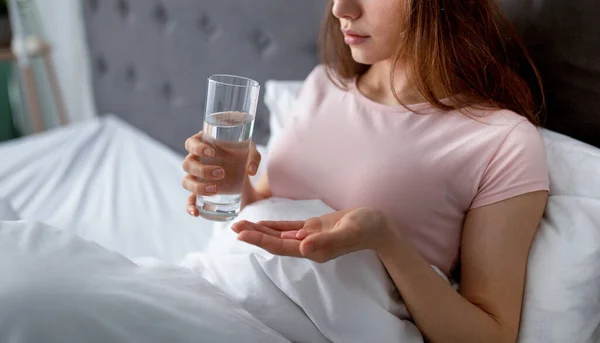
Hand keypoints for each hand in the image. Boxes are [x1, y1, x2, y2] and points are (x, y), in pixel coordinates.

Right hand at [182, 131, 261, 216]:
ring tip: (216, 190)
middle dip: (202, 170)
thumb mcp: (250, 153)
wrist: (244, 177)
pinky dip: (190, 207)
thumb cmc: (242, 157)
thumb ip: (253, 157)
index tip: (212, 153)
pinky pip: (190, 201)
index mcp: (203, 146)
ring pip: (186, 182)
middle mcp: (195, 161)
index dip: (197, 148)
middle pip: (187, 164)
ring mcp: (195, 178)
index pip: (191, 144)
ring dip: (198, 187)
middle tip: (221, 173)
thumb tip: (251, 170)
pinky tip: (196, 212)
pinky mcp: (199, 194)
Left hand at [231, 208, 393, 262]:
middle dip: (254, 236)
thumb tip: (302, 246)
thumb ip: (327, 241)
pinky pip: (288, 227)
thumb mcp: (348, 232)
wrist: (377, 225)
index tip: (243, 235)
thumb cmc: (366, 228)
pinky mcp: (312, 229)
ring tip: (240, 225)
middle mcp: (308, 246)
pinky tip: (261, 224)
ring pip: (279, 235)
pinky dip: (273, 226)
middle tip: (234, 227)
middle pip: (275, 242)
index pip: (282, 246)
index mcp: (314, 250)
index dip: (261, 241)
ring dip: (260, 231)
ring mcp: (309, 238)